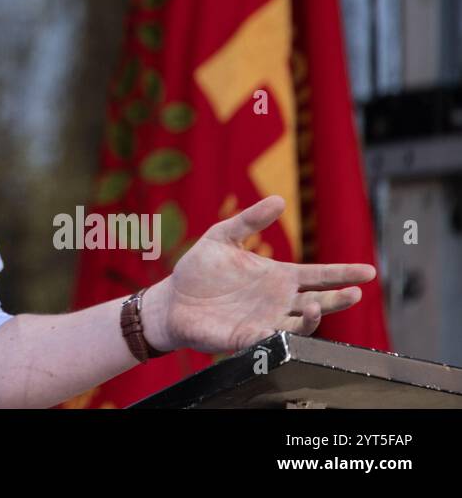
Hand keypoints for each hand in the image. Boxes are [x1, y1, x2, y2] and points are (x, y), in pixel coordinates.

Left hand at [142, 195, 375, 353]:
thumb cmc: (199, 269)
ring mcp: (265, 321)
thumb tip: (279, 199)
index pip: (319, 275)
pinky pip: (268, 341)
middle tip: (354, 292)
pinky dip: (279, 338)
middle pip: (319, 302)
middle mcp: (278, 301)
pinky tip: (283, 330)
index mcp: (278, 277)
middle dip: (338, 299)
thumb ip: (249, 220)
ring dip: (312, 318)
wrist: (173, 299)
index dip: (343, 274)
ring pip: (300, 325)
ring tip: (315, 304)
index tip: (368, 271)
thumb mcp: (223, 236)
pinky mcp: (246, 338)